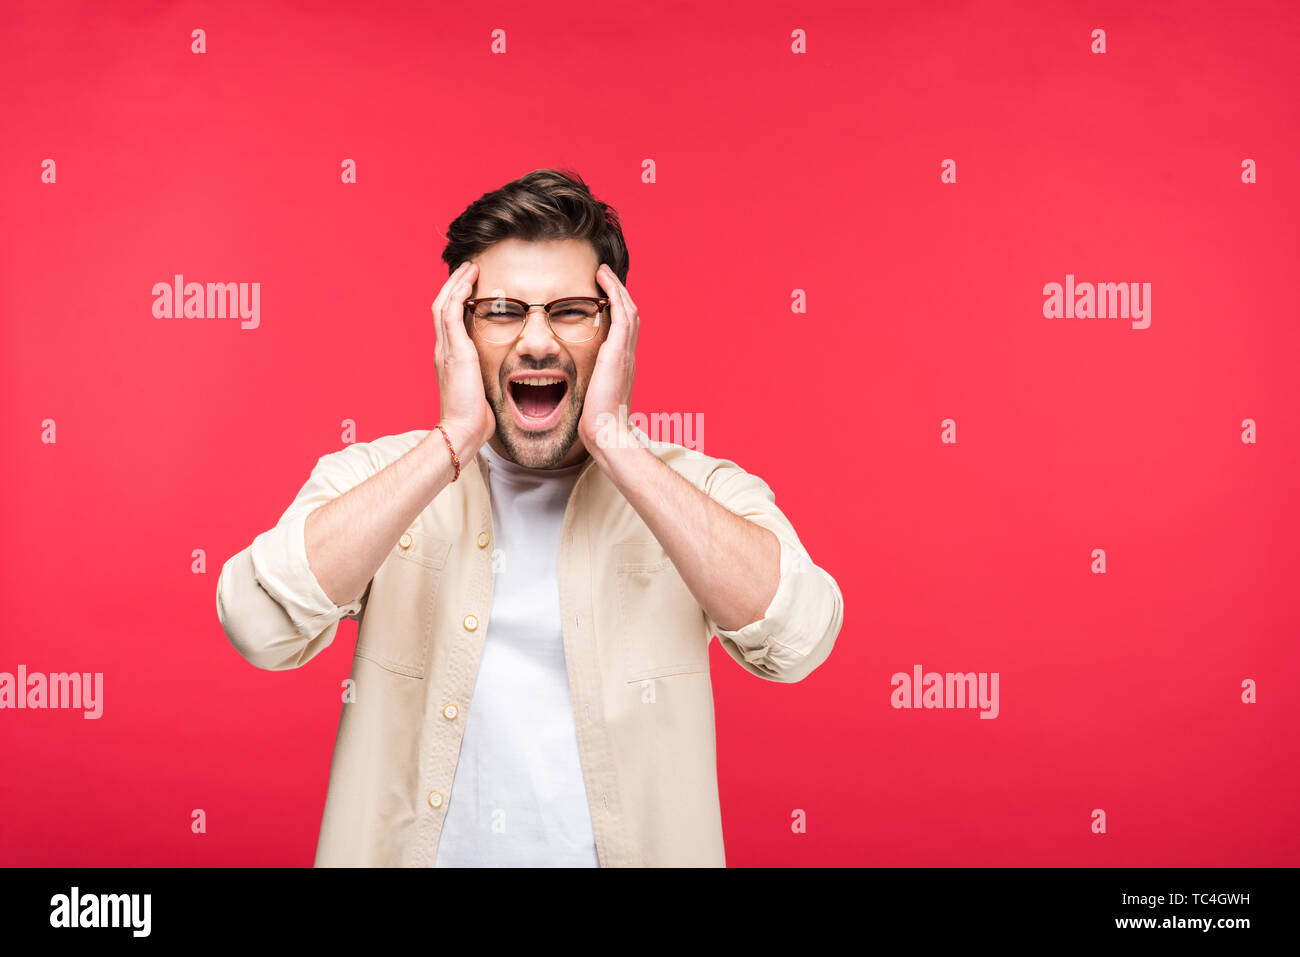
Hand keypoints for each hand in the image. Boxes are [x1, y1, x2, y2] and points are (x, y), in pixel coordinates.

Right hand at [432, 261, 493, 454]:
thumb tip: (502, 373)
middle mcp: (443, 350)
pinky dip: (458, 293)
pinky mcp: (454, 351)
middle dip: (454, 285)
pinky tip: (470, 281)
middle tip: (469, 268)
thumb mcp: (481, 390)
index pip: (447, 320)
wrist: (462, 430)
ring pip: (443, 304)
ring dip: (456, 283)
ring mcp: (445, 349)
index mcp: (449, 358)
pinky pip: (450, 313)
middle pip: (441, 306)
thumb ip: (485, 376)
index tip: (470, 286)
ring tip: (470, 268)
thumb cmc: (474, 417)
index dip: (456, 300)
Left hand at [579, 263, 639, 456]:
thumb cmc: (597, 424)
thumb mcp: (592, 398)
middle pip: (631, 315)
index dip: (618, 310)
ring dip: (617, 288)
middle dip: (619, 293)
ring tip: (604, 272)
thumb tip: (574, 388)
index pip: (624, 330)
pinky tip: (604, 280)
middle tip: (605, 276)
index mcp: (621, 366)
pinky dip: (615, 294)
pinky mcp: (618, 352)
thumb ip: (588, 387)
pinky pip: (622, 314)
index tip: (605, 296)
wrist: (607, 433)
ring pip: (629, 310)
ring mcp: (625, 353)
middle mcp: (627, 356)